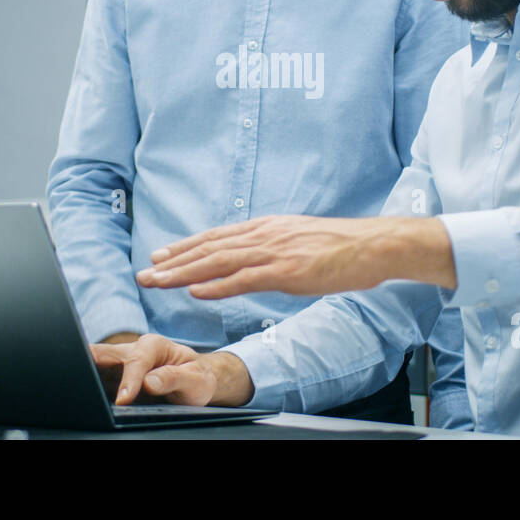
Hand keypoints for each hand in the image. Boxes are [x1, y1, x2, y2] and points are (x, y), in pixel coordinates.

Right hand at [89, 334, 252, 406]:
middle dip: (86, 363)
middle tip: (76, 380)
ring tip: (74, 389)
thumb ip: (174, 378)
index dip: (128, 381)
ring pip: (93, 364)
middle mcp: (133, 349)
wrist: (195, 380)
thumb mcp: (195, 380)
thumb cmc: (196, 378)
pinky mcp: (113, 377)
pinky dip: (87, 385)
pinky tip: (81, 395)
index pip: (135, 361)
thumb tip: (149, 382)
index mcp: (153, 345)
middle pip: (102, 354)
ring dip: (83, 374)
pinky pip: (95, 378)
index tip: (123, 400)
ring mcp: (120, 363)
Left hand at [136, 214, 456, 298]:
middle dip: (173, 261)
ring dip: (184, 273)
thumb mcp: (299, 240)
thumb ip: (273, 248)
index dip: (186, 246)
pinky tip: (197, 292)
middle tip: (145, 273)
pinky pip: (246, 279)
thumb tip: (251, 260)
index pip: (217, 236)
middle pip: (210, 248)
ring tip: (158, 282)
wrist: (374, 244)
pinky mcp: (288, 271)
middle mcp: (265, 235)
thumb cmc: (342, 246)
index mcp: (267, 228)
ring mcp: (275, 252)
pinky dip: (218, 286)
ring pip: (219, 262)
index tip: (161, 254)